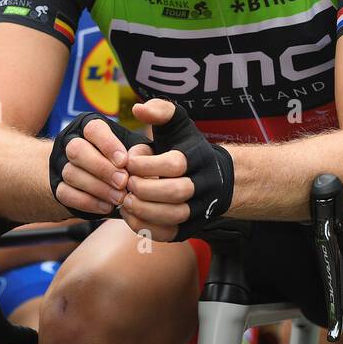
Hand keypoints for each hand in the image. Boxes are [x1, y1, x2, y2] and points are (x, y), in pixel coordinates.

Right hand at [50, 114, 149, 217]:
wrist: (105, 182)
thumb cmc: (126, 162)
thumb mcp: (136, 152)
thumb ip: (140, 152)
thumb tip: (137, 157)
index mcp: (92, 128)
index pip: (93, 129)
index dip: (108, 145)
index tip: (124, 161)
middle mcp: (73, 143)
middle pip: (76, 150)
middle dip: (101, 168)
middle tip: (122, 182)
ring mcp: (62, 165)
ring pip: (71, 173)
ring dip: (97, 188)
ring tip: (119, 198)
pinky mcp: (58, 187)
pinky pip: (65, 194)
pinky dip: (87, 202)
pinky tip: (106, 207)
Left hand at [121, 100, 233, 242]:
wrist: (216, 178)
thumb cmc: (187, 148)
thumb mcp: (178, 124)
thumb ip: (160, 111)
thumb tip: (138, 109)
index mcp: (199, 157)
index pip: (174, 163)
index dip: (146, 165)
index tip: (129, 162)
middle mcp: (204, 183)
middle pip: (177, 192)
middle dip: (144, 189)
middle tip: (126, 184)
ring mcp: (200, 208)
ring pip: (175, 215)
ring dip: (144, 210)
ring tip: (126, 201)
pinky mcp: (191, 227)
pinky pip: (169, 233)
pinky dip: (146, 227)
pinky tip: (131, 215)